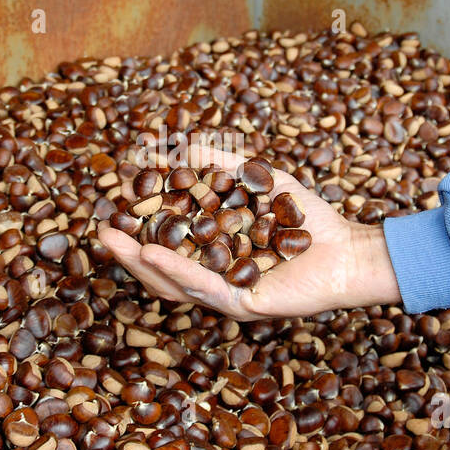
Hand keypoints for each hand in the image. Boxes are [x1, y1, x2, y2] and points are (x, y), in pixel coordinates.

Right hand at [95, 145, 400, 319]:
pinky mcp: (242, 304)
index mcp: (214, 253)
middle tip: (100, 228)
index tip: (113, 200)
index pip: (167, 240)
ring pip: (173, 284)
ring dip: (140, 261)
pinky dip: (175, 269)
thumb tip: (180, 144)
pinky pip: (202, 288)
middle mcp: (215, 278)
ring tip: (113, 240)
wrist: (349, 250)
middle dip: (127, 250)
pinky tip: (153, 252)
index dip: (138, 223)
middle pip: (159, 269)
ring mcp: (226, 294)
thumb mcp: (259, 181)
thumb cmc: (310, 219)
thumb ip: (221, 164)